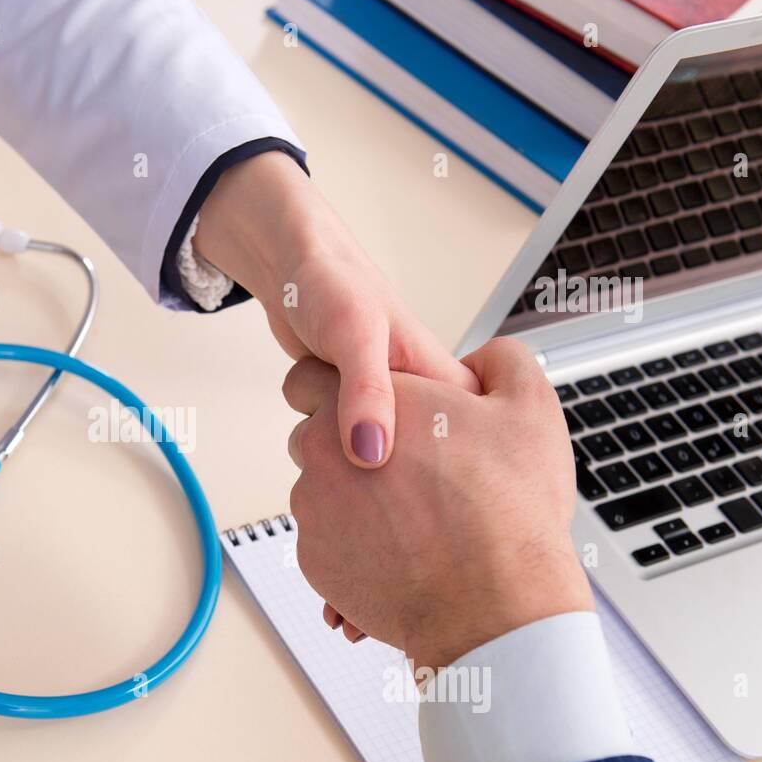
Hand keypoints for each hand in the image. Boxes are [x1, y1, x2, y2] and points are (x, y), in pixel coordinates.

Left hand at [194, 151, 479, 467]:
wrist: (293, 270)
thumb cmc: (335, 284)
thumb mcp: (355, 333)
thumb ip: (368, 391)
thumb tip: (371, 451)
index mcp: (444, 385)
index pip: (469, 450)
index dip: (448, 476)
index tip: (420, 491)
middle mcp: (420, 408)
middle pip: (413, 470)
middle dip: (383, 473)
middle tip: (361, 464)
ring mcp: (384, 419)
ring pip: (369, 470)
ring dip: (346, 465)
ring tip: (340, 450)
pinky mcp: (351, 425)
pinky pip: (341, 463)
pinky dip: (326, 460)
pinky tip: (321, 450)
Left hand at [284, 337, 593, 668]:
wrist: (494, 606)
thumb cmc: (509, 511)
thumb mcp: (530, 407)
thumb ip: (501, 362)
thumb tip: (482, 359)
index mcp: (368, 403)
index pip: (308, 377)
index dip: (337, 388)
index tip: (366, 409)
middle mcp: (323, 451)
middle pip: (314, 437)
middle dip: (347, 446)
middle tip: (407, 469)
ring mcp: (313, 509)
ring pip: (320, 492)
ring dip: (353, 499)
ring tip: (413, 519)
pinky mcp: (314, 560)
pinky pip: (327, 542)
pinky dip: (354, 545)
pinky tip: (402, 551)